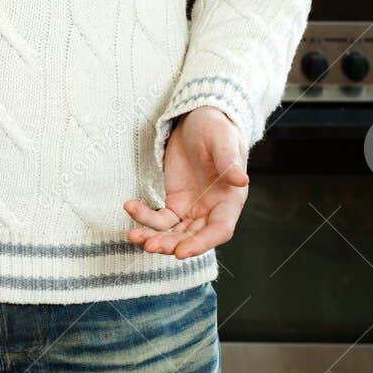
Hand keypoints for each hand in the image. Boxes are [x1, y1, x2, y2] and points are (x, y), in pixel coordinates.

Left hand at [124, 106, 249, 259]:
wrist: (197, 120)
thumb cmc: (215, 128)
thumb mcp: (222, 139)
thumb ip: (229, 160)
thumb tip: (241, 180)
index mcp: (230, 200)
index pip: (220, 230)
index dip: (202, 244)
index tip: (182, 252)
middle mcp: (212, 210)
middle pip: (193, 237)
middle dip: (171, 244)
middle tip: (149, 245)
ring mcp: (193, 209)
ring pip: (174, 233)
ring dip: (155, 237)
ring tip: (133, 235)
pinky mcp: (175, 202)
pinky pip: (160, 218)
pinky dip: (144, 218)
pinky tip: (130, 207)